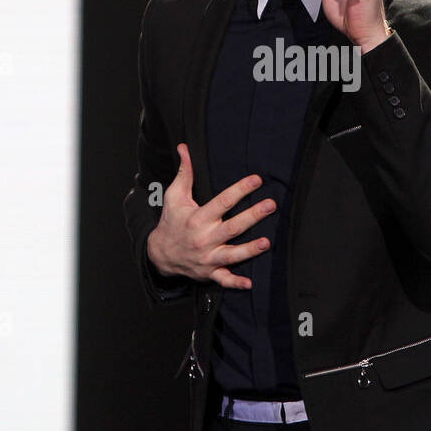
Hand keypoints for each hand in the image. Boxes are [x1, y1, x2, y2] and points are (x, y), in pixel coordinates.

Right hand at [145, 142, 275, 288]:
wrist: (159, 254)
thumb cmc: (171, 222)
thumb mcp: (175, 196)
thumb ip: (184, 173)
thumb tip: (184, 147)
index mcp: (197, 218)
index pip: (222, 202)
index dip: (240, 190)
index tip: (256, 180)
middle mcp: (204, 238)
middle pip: (232, 227)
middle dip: (252, 216)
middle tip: (270, 205)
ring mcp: (207, 258)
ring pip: (231, 255)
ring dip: (249, 250)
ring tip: (266, 242)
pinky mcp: (209, 273)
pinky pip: (223, 280)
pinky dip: (235, 283)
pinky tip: (250, 283)